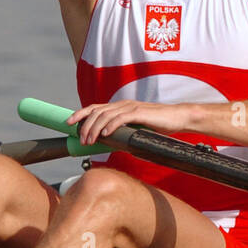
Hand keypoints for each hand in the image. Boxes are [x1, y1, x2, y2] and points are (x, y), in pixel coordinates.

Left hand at [66, 101, 191, 145]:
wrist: (178, 118)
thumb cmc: (159, 124)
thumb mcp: (136, 128)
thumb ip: (122, 131)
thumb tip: (108, 143)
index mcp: (120, 107)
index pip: (95, 108)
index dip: (80, 114)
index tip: (68, 123)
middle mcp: (123, 104)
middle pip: (96, 111)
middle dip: (84, 125)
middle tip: (81, 140)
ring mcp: (131, 107)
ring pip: (106, 115)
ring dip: (95, 128)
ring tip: (90, 141)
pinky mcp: (140, 113)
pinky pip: (121, 118)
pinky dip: (111, 126)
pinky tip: (106, 134)